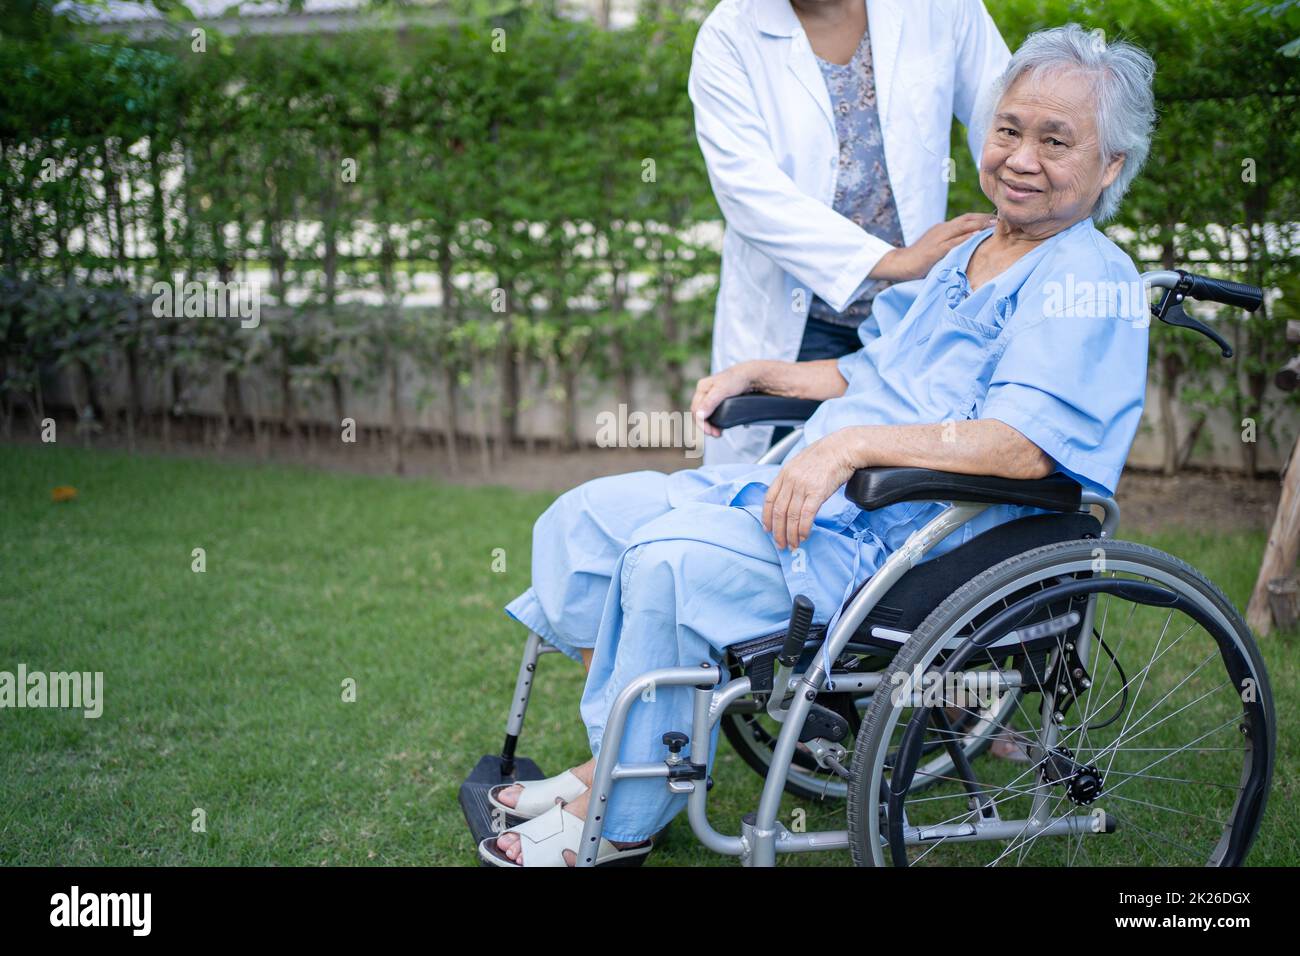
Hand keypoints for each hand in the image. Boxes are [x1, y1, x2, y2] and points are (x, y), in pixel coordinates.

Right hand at [690, 361, 764, 437]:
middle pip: (699, 413)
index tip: (709, 431)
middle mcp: (705, 392)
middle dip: (705, 425)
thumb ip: (710, 402)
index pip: (695, 409)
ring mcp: (711, 397)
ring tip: (717, 432)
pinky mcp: (719, 402)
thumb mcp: (722, 390)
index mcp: (702, 388)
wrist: (751, 376)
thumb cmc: (737, 379)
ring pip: (705, 415)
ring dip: (709, 425)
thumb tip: (700, 415)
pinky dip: (714, 422)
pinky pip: (712, 414)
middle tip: (714, 434)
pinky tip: (720, 427)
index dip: (701, 422)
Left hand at [762, 431, 859, 550]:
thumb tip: (789, 496)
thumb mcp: (801, 463)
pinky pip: (806, 515)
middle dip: (778, 531)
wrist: (843, 448)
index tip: (767, 529)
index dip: (766, 517)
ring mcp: (803, 486)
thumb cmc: (826, 455)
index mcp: (784, 473)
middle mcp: (790, 480)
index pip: (769, 499)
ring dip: (791, 534)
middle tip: (780, 544)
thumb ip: (792, 479)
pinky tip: (804, 536)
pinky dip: (803, 529)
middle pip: (778, 511)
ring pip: (791, 516)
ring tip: (793, 545)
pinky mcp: (817, 492)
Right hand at [870, 212, 996, 281]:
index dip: (983, 217)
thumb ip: (951, 243)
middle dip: (985, 218)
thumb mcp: (936, 246)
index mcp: (943, 228)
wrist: (899, 264)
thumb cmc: (918, 258)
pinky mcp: (934, 250)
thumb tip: (970, 244)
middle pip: (967, 220)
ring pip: (962, 228)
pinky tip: (977, 237)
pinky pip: (953, 243)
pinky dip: (966, 239)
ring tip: (995, 225)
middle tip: (1004, 218)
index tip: (999, 218)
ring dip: (979, 225)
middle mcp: (942, 230)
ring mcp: (938, 239)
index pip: (966, 219)